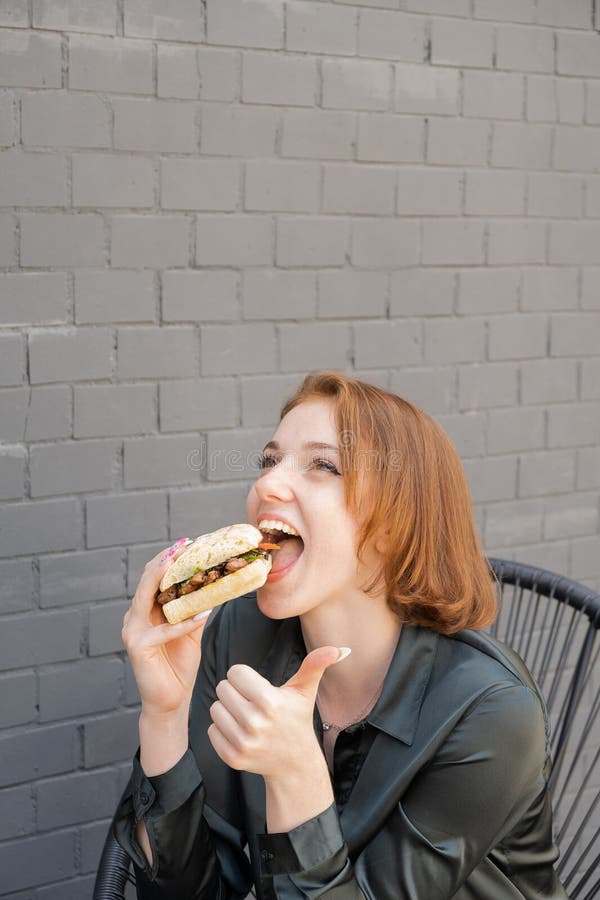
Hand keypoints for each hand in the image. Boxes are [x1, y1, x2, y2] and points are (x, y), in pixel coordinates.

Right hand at [121, 540, 209, 718]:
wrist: (170, 701)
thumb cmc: (178, 665)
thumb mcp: (190, 630)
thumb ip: (194, 607)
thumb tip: (215, 584)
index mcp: (145, 610)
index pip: (153, 577)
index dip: (168, 558)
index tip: (188, 542)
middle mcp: (134, 616)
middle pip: (147, 580)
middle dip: (166, 561)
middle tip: (186, 545)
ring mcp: (132, 631)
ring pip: (147, 597)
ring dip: (167, 579)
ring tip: (184, 565)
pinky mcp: (138, 647)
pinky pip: (163, 630)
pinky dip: (183, 622)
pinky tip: (200, 614)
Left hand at [207, 646, 346, 779]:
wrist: (295, 763)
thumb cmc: (297, 719)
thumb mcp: (305, 690)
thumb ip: (316, 665)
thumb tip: (340, 648)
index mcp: (270, 701)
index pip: (235, 672)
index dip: (245, 677)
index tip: (257, 687)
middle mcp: (255, 722)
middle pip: (222, 689)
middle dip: (235, 692)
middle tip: (252, 702)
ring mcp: (243, 742)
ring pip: (215, 709)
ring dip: (227, 710)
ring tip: (246, 716)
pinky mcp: (233, 758)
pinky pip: (211, 731)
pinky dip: (222, 730)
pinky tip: (240, 732)